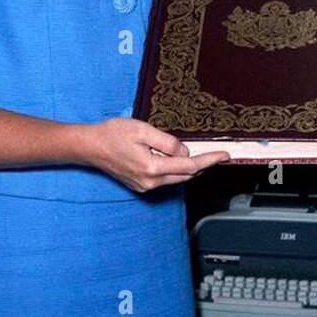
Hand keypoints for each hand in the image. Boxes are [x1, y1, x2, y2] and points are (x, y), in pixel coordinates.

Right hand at [80, 118, 229, 193]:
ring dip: (188, 167)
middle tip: (216, 153)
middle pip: (186, 175)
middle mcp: (150, 182)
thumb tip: (185, 152)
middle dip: (202, 165)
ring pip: (176, 178)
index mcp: (153, 168)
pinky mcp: (140, 185)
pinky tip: (175, 158)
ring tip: (197, 153)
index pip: (190, 166)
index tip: (225, 156)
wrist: (90, 147)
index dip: (210, 160)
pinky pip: (165, 179)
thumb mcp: (143, 130)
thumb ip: (167, 142)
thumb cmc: (113, 134)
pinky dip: (174, 169)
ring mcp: (145, 186)